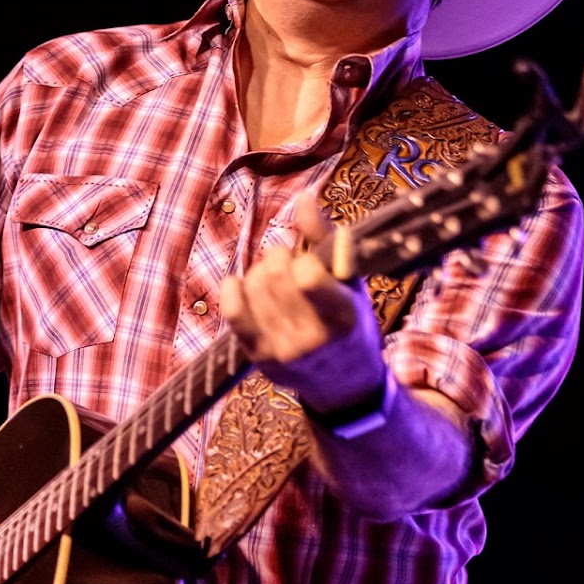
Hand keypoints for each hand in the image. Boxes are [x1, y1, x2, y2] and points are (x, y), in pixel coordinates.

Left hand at [219, 194, 386, 411]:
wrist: (344, 386)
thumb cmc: (351, 326)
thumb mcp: (351, 284)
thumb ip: (326, 240)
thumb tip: (304, 198)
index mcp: (343, 317)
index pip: (307, 277)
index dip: (301, 259)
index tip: (308, 264)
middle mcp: (311, 338)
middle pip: (274, 274)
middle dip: (278, 259)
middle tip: (288, 266)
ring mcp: (282, 350)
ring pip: (253, 285)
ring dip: (260, 272)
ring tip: (274, 281)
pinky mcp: (258, 357)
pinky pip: (232, 310)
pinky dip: (234, 287)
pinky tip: (244, 285)